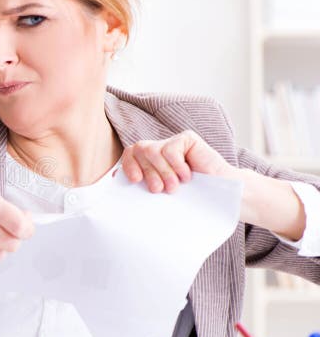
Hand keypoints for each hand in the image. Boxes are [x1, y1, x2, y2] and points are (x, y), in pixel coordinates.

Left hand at [120, 129, 235, 192]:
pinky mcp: (186, 139)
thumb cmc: (191, 197)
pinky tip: (187, 175)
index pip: (130, 154)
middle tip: (159, 189)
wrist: (221, 196)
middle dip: (147, 172)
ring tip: (174, 186)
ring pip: (152, 151)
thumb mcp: (162, 192)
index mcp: (150, 163)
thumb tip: (116, 180)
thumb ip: (144, 185)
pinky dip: (176, 165)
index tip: (135, 180)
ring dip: (162, 172)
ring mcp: (172, 143)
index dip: (128, 165)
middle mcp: (159, 150)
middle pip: (138, 150)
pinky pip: (170, 149)